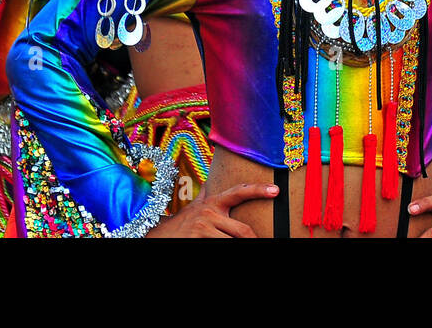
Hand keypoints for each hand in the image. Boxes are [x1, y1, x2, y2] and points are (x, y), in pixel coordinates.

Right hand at [145, 183, 277, 237]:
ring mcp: (202, 228)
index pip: (239, 192)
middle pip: (243, 231)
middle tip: (264, 242)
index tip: (276, 190)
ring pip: (233, 242)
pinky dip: (224, 249)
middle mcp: (209, 212)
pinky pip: (218, 247)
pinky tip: (223, 247)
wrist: (155, 233)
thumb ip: (209, 196)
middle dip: (255, 241)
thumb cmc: (182, 223)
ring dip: (240, 246)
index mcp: (213, 202)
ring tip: (250, 246)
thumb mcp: (196, 206)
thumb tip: (215, 181)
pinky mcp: (197, 240)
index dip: (258, 189)